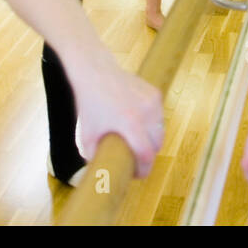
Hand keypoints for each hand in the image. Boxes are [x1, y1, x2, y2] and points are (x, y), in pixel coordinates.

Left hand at [74, 61, 164, 177]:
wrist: (95, 72)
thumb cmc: (89, 104)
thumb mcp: (86, 135)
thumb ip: (92, 157)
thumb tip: (99, 172)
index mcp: (131, 123)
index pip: (147, 155)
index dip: (143, 169)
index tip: (137, 174)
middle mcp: (146, 112)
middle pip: (157, 145)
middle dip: (148, 154)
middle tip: (135, 158)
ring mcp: (153, 101)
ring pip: (160, 130)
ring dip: (152, 139)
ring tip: (137, 141)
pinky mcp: (156, 94)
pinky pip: (159, 116)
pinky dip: (152, 123)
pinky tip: (139, 123)